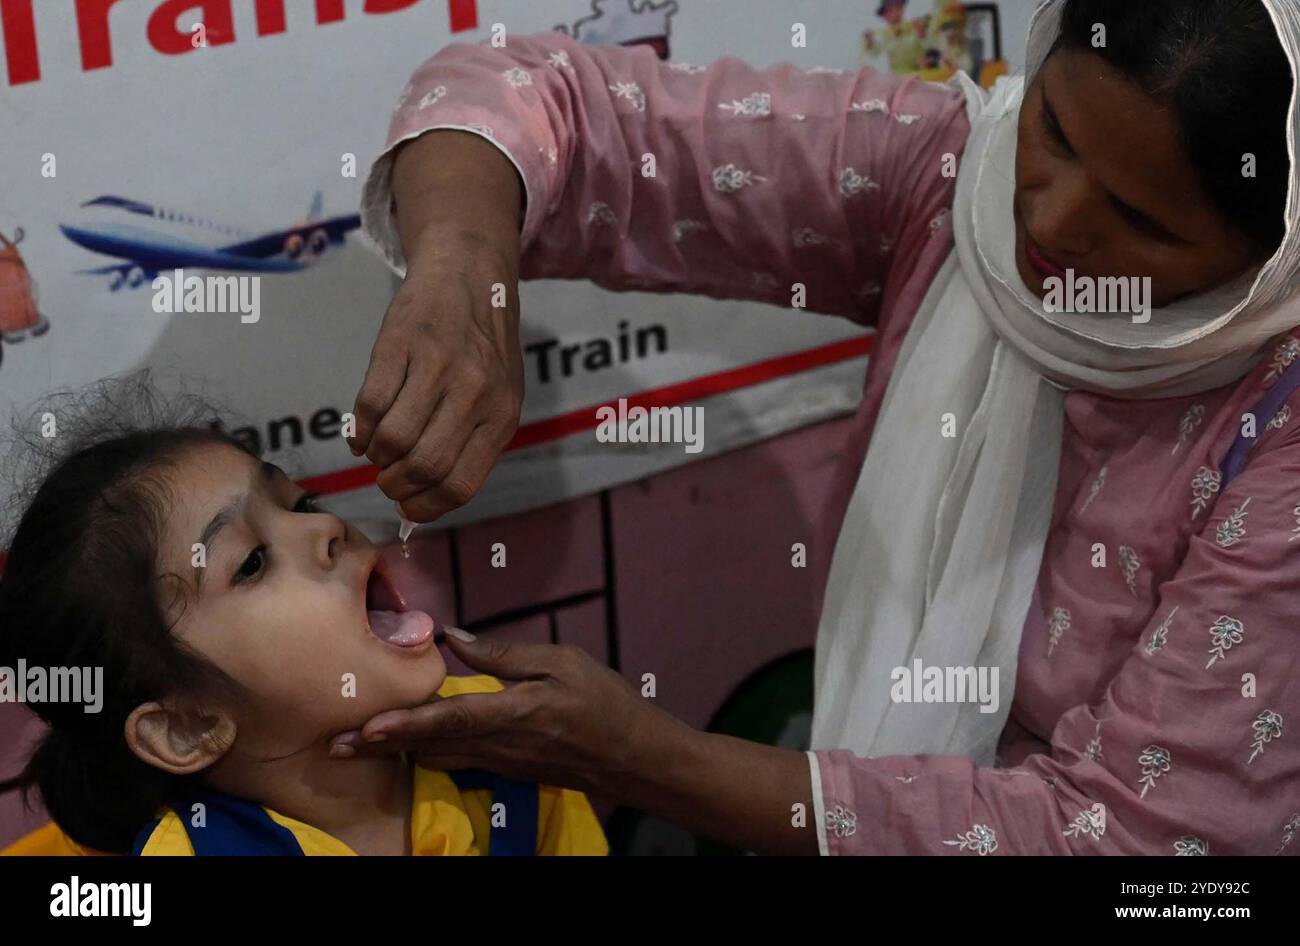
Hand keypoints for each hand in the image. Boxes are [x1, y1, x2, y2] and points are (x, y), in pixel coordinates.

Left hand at [328, 631, 686, 798]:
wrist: (636, 759)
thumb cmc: (606, 704)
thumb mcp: (562, 664)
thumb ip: (505, 654)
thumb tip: (454, 638)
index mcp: (514, 713)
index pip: (449, 718)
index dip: (405, 723)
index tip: (367, 727)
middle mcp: (501, 744)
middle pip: (430, 745)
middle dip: (382, 744)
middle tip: (335, 741)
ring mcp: (503, 762)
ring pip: (439, 756)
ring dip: (398, 750)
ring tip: (359, 743)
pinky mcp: (509, 770)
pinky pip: (459, 761)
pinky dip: (428, 752)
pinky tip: (410, 745)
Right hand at [349, 131, 525, 521]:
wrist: (470, 273)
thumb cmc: (483, 346)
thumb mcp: (499, 395)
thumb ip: (473, 443)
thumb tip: (428, 498)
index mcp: (503, 413)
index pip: (461, 483)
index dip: (427, 507)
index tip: (408, 508)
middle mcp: (475, 392)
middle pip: (424, 466)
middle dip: (397, 487)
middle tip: (387, 482)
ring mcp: (438, 366)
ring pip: (394, 440)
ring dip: (377, 459)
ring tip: (378, 454)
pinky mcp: (400, 344)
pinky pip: (370, 405)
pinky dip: (359, 430)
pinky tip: (362, 432)